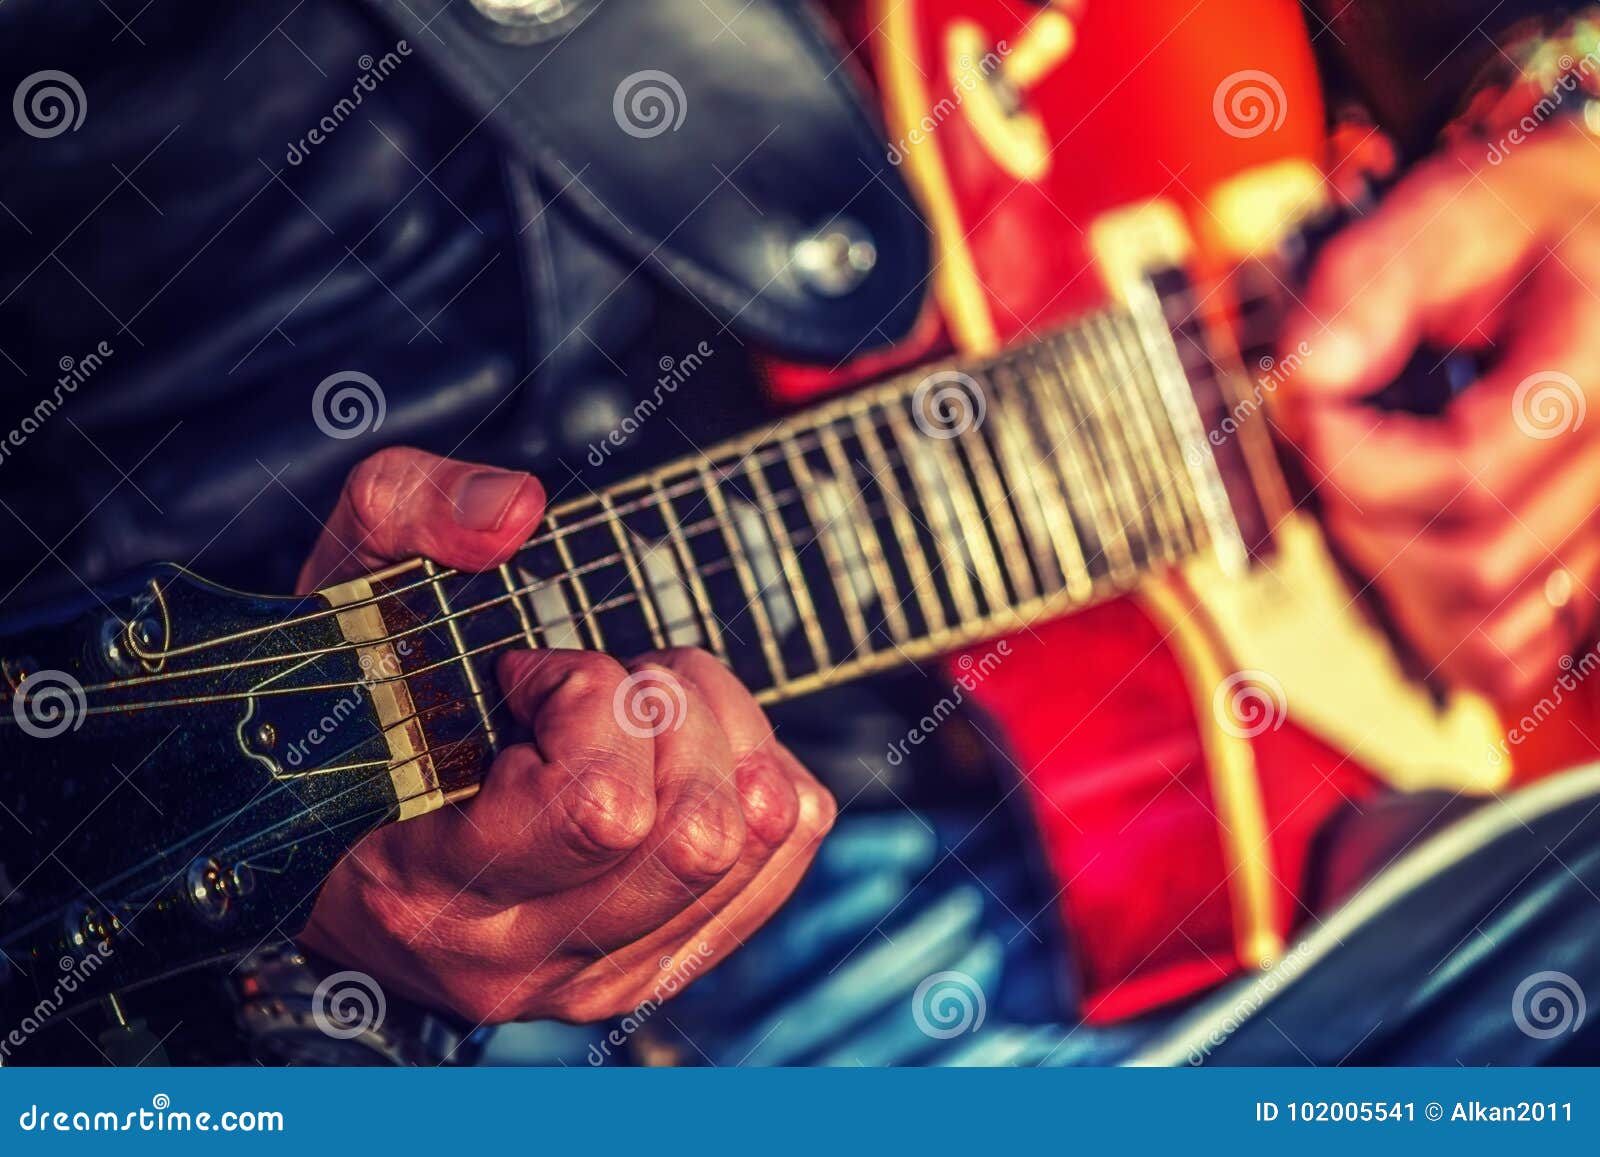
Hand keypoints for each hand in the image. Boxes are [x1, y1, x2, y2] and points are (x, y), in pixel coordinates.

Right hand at [294, 447, 834, 1023]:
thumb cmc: (345, 717)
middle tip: (607, 681)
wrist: (330, 847)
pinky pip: (788, 850)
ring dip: (722, 733)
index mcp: (431, 889)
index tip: (524, 674)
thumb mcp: (343, 590)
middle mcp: (524, 956)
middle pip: (697, 830)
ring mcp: (602, 973)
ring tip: (647, 712)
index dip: (586, 698)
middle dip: (671, 710)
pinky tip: (685, 752)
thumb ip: (405, 512)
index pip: (599, 806)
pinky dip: (761, 771)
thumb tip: (518, 510)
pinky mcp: (663, 958)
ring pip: (754, 837)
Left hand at [1283, 122, 1599, 702]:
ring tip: (1369, 489)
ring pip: (1494, 627)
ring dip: (1395, 577)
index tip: (1312, 404)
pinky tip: (1408, 559)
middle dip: (1366, 513)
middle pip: (1477, 562)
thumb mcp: (1463, 208)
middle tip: (1332, 442)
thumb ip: (1378, 281)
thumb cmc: (1543, 223)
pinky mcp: (1591, 565)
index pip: (1470, 474)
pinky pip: (1518, 653)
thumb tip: (1311, 374)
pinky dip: (1448, 630)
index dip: (1359, 455)